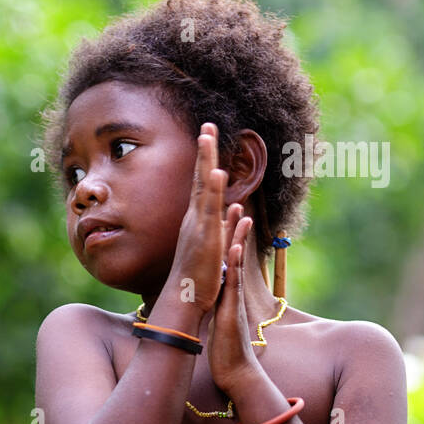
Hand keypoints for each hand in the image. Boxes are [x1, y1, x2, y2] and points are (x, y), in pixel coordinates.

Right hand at [167, 123, 241, 313]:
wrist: (185, 299)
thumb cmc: (199, 277)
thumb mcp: (216, 246)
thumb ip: (227, 226)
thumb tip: (238, 210)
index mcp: (199, 219)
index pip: (203, 183)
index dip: (206, 160)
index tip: (208, 137)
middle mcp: (196, 218)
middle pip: (201, 178)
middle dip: (205, 151)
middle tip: (207, 124)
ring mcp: (200, 226)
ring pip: (204, 188)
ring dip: (205, 162)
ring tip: (208, 137)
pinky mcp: (206, 237)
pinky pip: (210, 209)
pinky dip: (213, 190)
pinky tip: (216, 173)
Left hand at [207, 212, 261, 393]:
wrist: (235, 371)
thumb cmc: (226, 348)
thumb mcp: (221, 321)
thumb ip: (221, 308)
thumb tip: (216, 298)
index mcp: (228, 293)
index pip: (229, 261)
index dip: (229, 240)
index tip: (228, 218)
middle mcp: (233, 291)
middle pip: (236, 257)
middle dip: (237, 232)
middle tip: (239, 205)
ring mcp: (234, 298)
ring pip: (237, 265)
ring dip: (239, 241)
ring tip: (241, 217)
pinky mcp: (232, 308)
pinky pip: (233, 284)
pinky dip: (234, 266)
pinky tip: (235, 250)